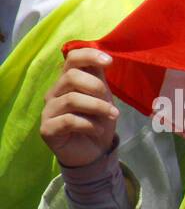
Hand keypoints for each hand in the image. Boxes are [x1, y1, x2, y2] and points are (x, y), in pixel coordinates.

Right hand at [41, 48, 119, 167]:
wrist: (94, 152)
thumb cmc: (98, 122)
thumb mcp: (103, 98)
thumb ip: (99, 79)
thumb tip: (104, 57)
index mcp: (68, 81)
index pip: (71, 59)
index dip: (89, 55)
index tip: (109, 61)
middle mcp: (55, 93)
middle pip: (71, 77)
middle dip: (96, 87)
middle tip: (112, 104)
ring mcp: (48, 110)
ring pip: (72, 99)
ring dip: (98, 108)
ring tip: (112, 117)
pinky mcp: (47, 129)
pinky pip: (68, 121)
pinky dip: (89, 125)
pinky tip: (97, 131)